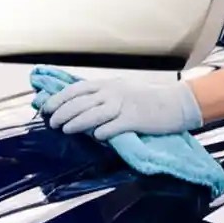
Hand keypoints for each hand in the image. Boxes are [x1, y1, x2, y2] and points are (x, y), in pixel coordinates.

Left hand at [39, 77, 203, 139]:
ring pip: (92, 114)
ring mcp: (124, 105)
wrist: (178, 103)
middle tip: (51, 122)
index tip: (45, 108)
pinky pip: (113, 127)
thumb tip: (80, 107)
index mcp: (108, 85)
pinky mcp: (135, 119)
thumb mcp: (122, 91)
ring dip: (76, 122)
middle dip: (62, 112)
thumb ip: (102, 98)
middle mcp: (113, 93)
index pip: (76, 90)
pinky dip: (102, 132)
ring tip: (64, 129)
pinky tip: (96, 137)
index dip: (58, 98)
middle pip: (80, 102)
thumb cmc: (149, 100)